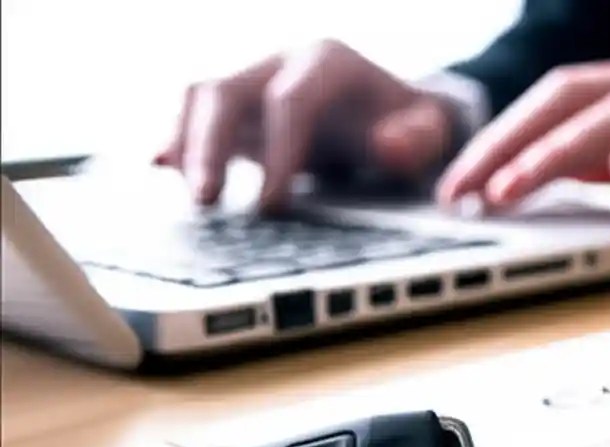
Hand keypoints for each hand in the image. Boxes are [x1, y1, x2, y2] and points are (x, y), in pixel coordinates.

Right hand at [155, 39, 452, 209]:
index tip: (272, 203)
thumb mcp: (429, 130)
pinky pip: (191, 118)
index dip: (279, 150)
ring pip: (198, 99)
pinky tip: (160, 171)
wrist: (389, 111)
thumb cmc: (407, 124)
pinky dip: (175, 143)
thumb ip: (418, 138)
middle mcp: (278, 63)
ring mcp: (250, 84)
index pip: (291, 99)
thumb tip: (388, 147)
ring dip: (184, 145)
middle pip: (226, 91)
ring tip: (187, 196)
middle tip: (206, 201)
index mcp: (327, 62)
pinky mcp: (233, 112)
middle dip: (210, 146)